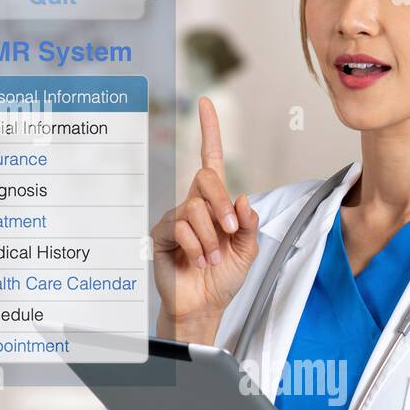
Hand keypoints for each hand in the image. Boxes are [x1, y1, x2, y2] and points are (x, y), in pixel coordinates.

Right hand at [151, 97, 259, 344]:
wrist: (203, 306)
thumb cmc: (223, 277)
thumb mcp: (248, 250)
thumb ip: (249, 224)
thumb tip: (243, 198)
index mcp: (214, 202)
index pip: (209, 159)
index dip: (209, 131)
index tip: (206, 103)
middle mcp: (193, 204)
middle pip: (205, 178)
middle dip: (221, 203)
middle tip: (231, 229)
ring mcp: (175, 218)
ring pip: (194, 207)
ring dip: (211, 236)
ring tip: (213, 258)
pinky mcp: (160, 234)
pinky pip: (179, 226)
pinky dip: (196, 246)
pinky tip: (197, 260)